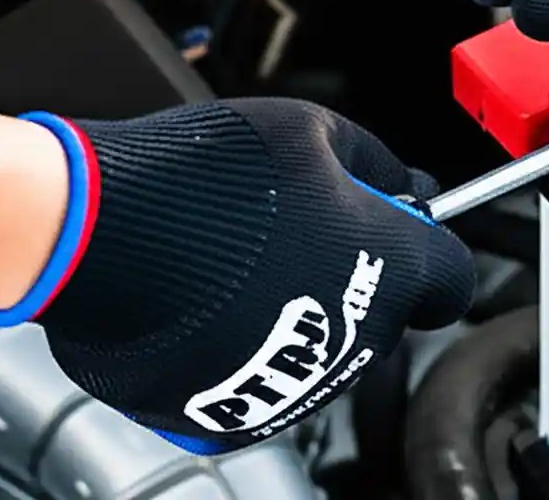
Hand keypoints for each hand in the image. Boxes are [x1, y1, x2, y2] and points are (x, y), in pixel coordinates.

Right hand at [0, 99, 474, 453]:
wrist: (94, 234)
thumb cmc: (205, 179)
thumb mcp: (310, 130)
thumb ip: (371, 161)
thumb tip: (396, 182)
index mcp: (393, 271)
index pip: (454, 280)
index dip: (427, 247)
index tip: (395, 225)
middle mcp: (357, 343)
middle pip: (383, 313)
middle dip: (354, 273)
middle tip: (297, 230)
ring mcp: (296, 390)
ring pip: (321, 351)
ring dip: (297, 312)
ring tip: (237, 264)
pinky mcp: (233, 419)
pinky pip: (260, 384)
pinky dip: (243, 350)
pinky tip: (207, 305)